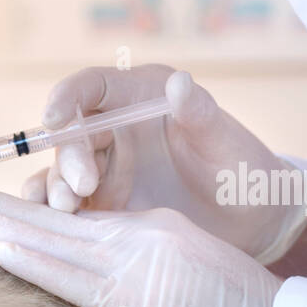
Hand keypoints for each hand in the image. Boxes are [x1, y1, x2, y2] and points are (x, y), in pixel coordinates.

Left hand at [0, 183, 282, 306]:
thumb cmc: (234, 304)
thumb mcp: (183, 261)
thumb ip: (135, 255)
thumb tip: (86, 264)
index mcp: (145, 229)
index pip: (66, 219)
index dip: (18, 207)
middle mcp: (134, 241)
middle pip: (49, 219)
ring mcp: (132, 272)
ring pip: (53, 241)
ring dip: (0, 224)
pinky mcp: (135, 305)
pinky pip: (75, 281)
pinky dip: (37, 261)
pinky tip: (2, 249)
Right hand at [21, 64, 306, 264]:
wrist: (253, 221)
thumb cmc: (243, 170)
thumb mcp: (225, 143)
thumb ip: (200, 113)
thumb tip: (179, 81)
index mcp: (141, 97)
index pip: (92, 87)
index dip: (66, 98)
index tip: (55, 119)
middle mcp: (115, 127)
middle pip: (72, 133)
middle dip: (68, 157)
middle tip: (83, 187)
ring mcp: (106, 166)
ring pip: (62, 169)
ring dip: (55, 186)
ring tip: (66, 209)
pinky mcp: (102, 202)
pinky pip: (67, 202)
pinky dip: (53, 211)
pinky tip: (53, 225)